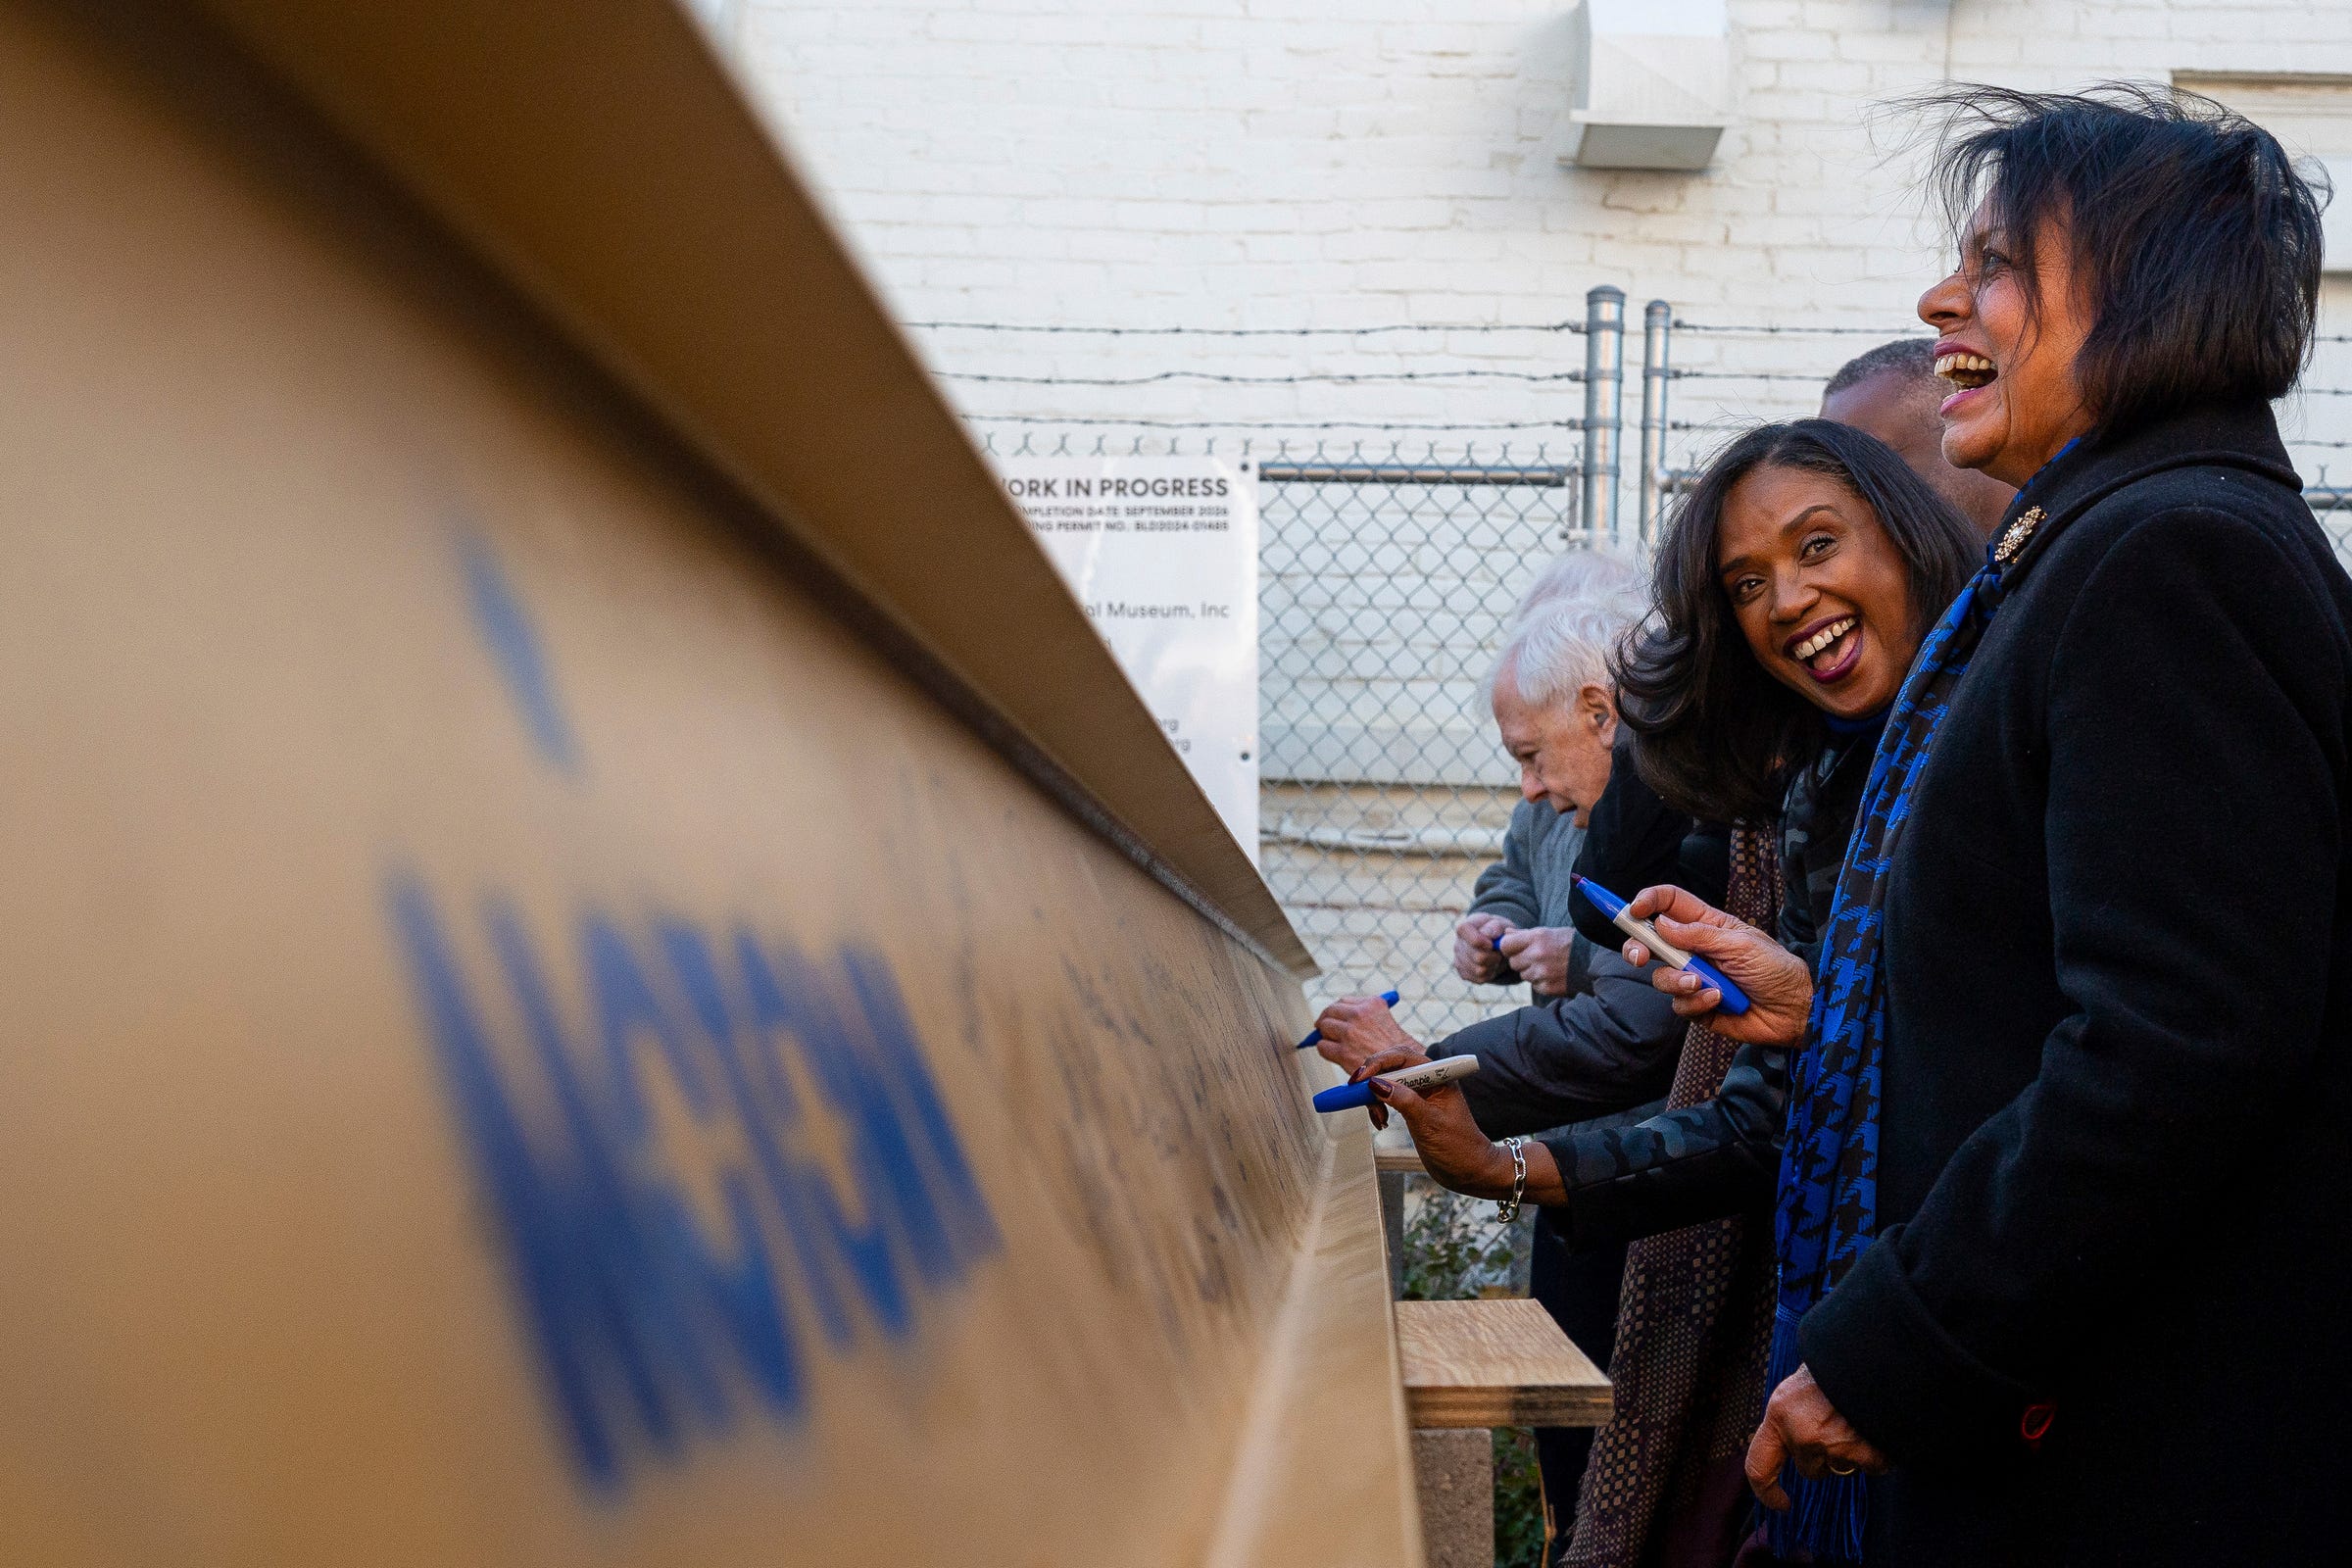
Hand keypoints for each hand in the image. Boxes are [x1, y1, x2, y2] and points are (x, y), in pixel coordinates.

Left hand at [1310, 994, 1419, 1077]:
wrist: (1407, 1069)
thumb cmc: (1397, 1048)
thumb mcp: (1385, 1019)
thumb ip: (1365, 1013)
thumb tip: (1341, 1014)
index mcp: (1372, 1004)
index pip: (1342, 1002)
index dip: (1337, 1012)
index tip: (1334, 1018)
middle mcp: (1360, 1015)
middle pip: (1329, 1012)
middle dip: (1327, 1022)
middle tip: (1326, 1030)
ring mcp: (1351, 1033)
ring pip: (1324, 1028)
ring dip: (1326, 1036)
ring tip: (1333, 1043)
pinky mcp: (1344, 1052)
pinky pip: (1323, 1047)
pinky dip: (1326, 1050)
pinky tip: (1334, 1054)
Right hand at [1353, 1043, 1511, 1192]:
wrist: (1468, 1171)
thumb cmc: (1459, 1148)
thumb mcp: (1430, 1123)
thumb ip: (1405, 1101)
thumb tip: (1377, 1084)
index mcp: (1439, 1076)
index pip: (1404, 1057)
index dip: (1379, 1063)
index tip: (1362, 1079)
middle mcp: (1429, 1080)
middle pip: (1392, 1065)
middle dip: (1372, 1078)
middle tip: (1355, 1093)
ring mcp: (1419, 1093)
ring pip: (1387, 1082)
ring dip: (1374, 1097)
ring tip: (1377, 1119)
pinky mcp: (1412, 1107)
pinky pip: (1388, 1097)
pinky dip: (1378, 1107)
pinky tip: (1381, 1122)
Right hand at [1453, 914, 1514, 983]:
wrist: (1496, 944)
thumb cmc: (1498, 932)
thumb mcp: (1501, 924)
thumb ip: (1495, 927)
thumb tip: (1488, 934)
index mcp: (1464, 928)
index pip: (1465, 935)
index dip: (1480, 941)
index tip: (1491, 944)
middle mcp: (1457, 944)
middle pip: (1477, 957)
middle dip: (1493, 956)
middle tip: (1499, 951)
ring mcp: (1458, 960)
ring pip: (1479, 970)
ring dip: (1492, 965)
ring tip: (1495, 957)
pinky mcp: (1463, 973)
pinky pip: (1479, 979)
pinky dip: (1489, 973)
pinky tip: (1491, 965)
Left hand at [1496, 925, 1576, 995]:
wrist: (1595, 961)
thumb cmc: (1570, 943)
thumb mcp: (1548, 932)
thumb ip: (1524, 934)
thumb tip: (1505, 934)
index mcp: (1537, 938)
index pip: (1505, 945)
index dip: (1509, 946)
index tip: (1514, 947)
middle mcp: (1537, 955)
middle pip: (1513, 962)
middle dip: (1521, 960)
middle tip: (1536, 956)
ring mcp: (1542, 973)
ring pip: (1524, 975)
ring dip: (1531, 971)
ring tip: (1548, 965)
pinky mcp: (1548, 988)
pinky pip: (1535, 985)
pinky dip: (1541, 981)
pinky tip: (1554, 974)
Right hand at [1619, 885, 1812, 1047]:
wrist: (1795, 1011)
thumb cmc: (1776, 969)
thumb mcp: (1740, 944)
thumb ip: (1698, 935)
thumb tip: (1660, 924)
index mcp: (1707, 925)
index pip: (1669, 904)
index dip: (1648, 902)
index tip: (1634, 911)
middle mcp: (1695, 949)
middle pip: (1650, 942)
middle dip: (1638, 948)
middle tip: (1639, 957)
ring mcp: (1694, 978)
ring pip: (1661, 977)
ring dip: (1678, 981)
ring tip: (1705, 985)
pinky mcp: (1698, 1005)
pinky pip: (1679, 1004)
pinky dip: (1696, 1002)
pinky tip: (1718, 1000)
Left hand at [1746, 1364, 1889, 1508]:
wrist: (1871, 1351)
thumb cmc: (1837, 1367)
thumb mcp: (1802, 1386)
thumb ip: (1794, 1416)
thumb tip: (1796, 1444)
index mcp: (1779, 1413)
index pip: (1758, 1465)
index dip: (1766, 1491)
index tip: (1781, 1504)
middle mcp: (1799, 1432)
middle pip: (1809, 1469)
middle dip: (1824, 1457)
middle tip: (1839, 1424)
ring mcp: (1830, 1444)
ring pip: (1840, 1467)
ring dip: (1851, 1452)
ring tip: (1859, 1418)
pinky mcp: (1860, 1452)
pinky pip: (1871, 1466)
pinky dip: (1878, 1453)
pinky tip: (1878, 1426)